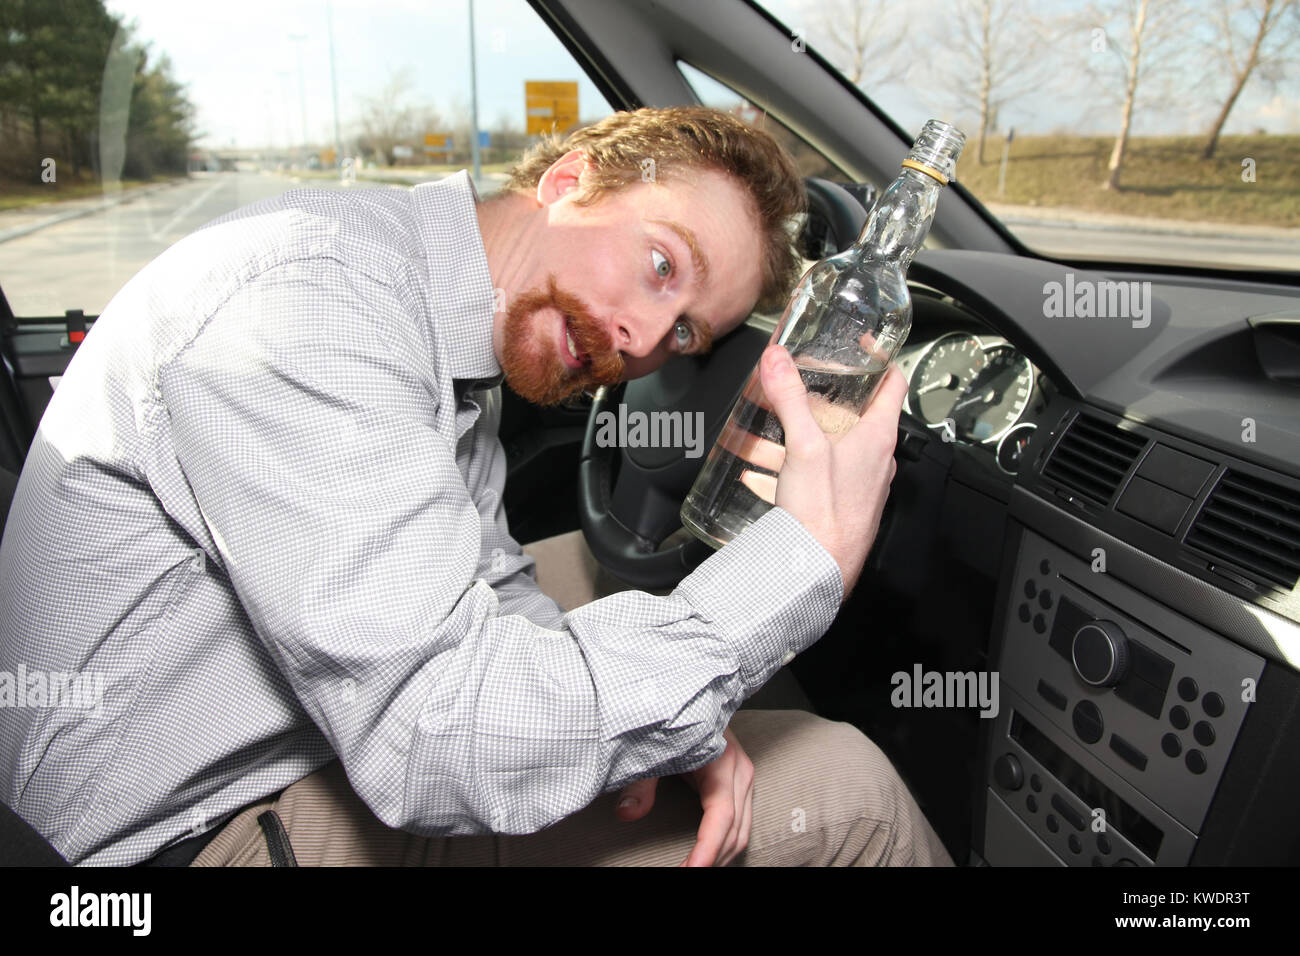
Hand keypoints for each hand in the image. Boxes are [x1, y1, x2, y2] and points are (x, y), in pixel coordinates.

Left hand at [615, 724, 753, 866]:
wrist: (693, 697)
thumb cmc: (674, 719)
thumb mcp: (656, 746)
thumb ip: (641, 781)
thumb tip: (626, 813)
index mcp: (723, 762)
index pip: (721, 817)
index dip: (707, 848)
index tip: (691, 870)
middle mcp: (741, 774)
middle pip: (734, 833)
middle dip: (710, 861)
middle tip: (682, 874)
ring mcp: (744, 780)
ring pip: (741, 834)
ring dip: (717, 858)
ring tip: (689, 869)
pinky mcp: (740, 786)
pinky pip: (739, 826)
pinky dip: (722, 847)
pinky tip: (703, 858)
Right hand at [729, 344, 905, 598]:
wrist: (818, 573)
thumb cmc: (826, 515)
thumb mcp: (805, 446)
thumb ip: (790, 399)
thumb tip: (778, 359)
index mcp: (879, 437)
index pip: (893, 385)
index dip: (880, 359)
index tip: (862, 345)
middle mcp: (875, 460)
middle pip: (852, 415)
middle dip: (818, 400)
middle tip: (795, 387)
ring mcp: (857, 484)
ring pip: (827, 447)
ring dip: (796, 436)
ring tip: (762, 431)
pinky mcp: (837, 505)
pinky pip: (812, 477)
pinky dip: (786, 468)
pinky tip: (757, 473)